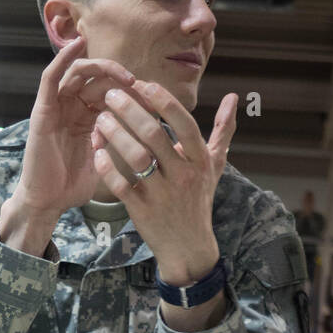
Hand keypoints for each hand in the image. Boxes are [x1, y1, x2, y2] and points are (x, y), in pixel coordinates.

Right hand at [14, 35, 138, 220]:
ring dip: (101, 67)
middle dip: (120, 77)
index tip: (152, 99)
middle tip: (139, 85)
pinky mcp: (42, 110)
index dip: (131, 91)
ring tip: (123, 75)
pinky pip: (50, 77)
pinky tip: (77, 44)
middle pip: (96, 78)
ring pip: (77, 72)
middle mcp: (71, 108)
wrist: (48, 202)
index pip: (110, 92)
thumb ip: (116, 142)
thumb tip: (145, 136)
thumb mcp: (103, 160)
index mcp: (86, 118)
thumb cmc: (73, 185)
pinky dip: (62, 58)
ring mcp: (56, 107)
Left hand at [90, 79, 237, 282]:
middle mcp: (182, 175)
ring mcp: (162, 194)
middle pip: (154, 135)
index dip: (164, 102)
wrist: (188, 248)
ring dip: (115, 135)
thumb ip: (223, 131)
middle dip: (130, 110)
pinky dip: (107, 167)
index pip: (184, 124)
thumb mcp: (214, 166)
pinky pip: (121, 185)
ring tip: (100, 119)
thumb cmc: (198, 201)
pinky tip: (97, 151)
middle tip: (111, 95)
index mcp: (199, 160)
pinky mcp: (142, 211)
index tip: (143, 84)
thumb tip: (235, 98)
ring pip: (136, 158)